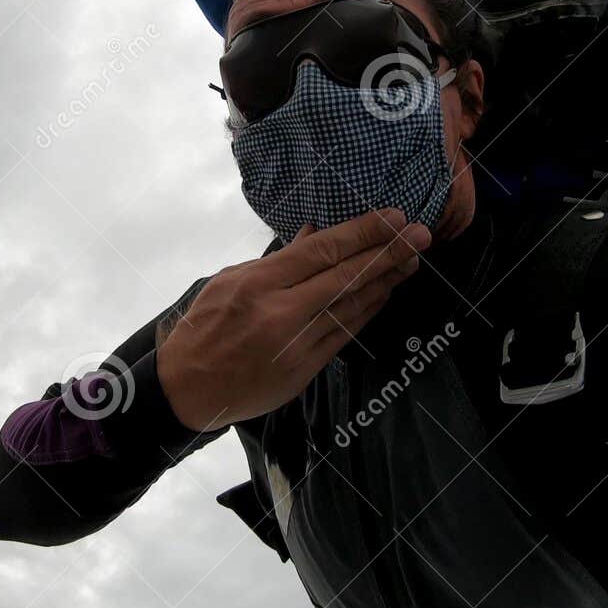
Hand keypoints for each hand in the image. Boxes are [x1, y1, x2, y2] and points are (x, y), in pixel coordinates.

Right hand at [156, 210, 431, 430]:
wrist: (186, 390)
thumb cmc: (203, 329)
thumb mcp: (228, 281)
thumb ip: (277, 259)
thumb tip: (315, 233)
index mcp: (258, 284)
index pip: (322, 250)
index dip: (363, 233)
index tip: (394, 217)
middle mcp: (281, 313)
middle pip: (345, 277)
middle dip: (387, 253)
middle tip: (421, 235)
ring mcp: (296, 345)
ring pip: (352, 307)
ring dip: (385, 282)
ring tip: (411, 261)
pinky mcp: (304, 370)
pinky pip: (344, 334)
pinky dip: (366, 312)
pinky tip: (383, 294)